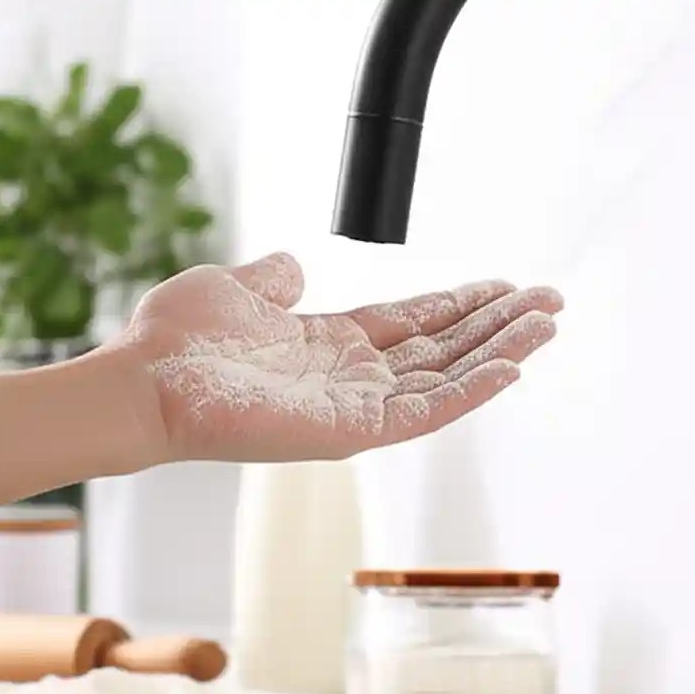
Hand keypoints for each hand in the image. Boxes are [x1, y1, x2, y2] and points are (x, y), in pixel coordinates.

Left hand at [114, 252, 561, 463]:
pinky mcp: (358, 429)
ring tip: (547, 324)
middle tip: (549, 302)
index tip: (505, 287)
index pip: (417, 322)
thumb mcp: (235, 288)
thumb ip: (274, 278)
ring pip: (450, 376)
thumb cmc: (175, 341)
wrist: (145, 382)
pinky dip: (472, 391)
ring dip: (501, 350)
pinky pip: (429, 410)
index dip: (463, 303)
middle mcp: (355, 376)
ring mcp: (360, 405)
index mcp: (333, 342)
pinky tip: (510, 367)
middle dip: (499, 324)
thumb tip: (294, 264)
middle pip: (445, 346)